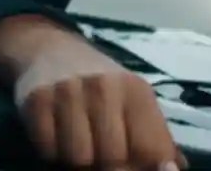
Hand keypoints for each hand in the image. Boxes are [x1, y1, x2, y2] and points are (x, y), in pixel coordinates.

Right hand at [14, 40, 187, 169]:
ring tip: (80, 142)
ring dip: (78, 160)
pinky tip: (57, 134)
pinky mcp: (36, 100)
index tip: (134, 165)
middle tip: (102, 156)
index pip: (151, 150)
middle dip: (109, 166)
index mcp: (136, 91)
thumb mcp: (134, 102)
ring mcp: (68, 91)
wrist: (51, 51)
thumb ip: (155, 138)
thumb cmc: (102, 86)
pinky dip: (51, 151)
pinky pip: (48, 150)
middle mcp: (104, 87)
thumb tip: (174, 169)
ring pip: (79, 159)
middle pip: (114, 158)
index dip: (144, 167)